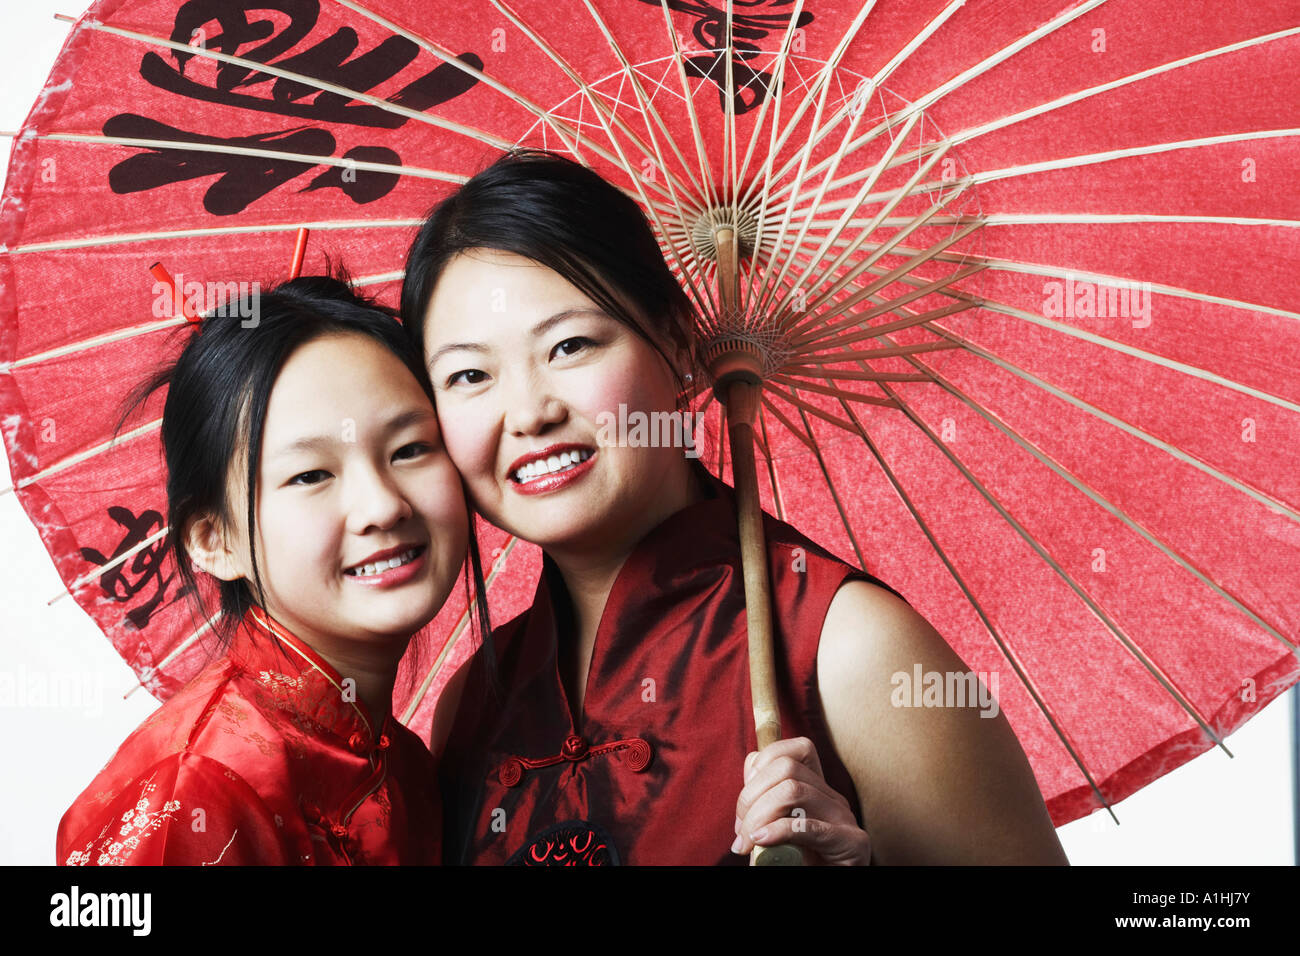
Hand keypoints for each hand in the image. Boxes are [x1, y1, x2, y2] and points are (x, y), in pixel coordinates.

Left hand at [732, 736, 870, 864]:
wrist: (830, 891)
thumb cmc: (798, 862)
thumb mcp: (778, 825)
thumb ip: (766, 796)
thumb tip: (750, 764)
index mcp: (818, 790)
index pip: (796, 749)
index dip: (763, 761)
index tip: (746, 794)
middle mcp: (833, 798)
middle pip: (787, 768)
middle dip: (751, 795)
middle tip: (740, 830)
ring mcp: (844, 818)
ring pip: (793, 791)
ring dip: (759, 815)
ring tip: (748, 842)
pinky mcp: (851, 843)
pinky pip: (809, 826)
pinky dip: (778, 831)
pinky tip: (761, 841)